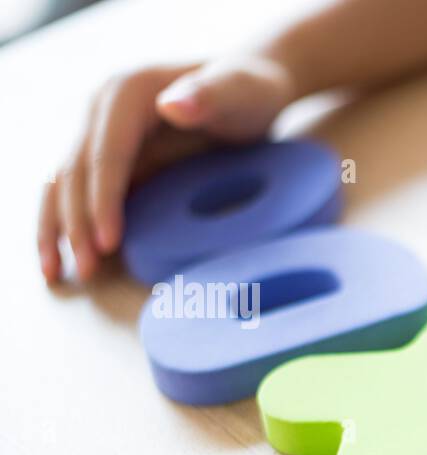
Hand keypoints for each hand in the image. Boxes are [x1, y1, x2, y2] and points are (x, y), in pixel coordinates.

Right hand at [38, 55, 295, 282]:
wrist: (247, 87)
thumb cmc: (249, 91)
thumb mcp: (239, 92)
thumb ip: (210, 96)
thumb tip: (171, 105)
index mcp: (126, 92)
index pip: (105, 154)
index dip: (103, 200)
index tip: (108, 242)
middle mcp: (101, 108)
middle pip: (76, 171)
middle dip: (76, 223)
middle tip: (85, 271)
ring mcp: (99, 130)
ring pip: (62, 182)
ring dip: (57, 227)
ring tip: (55, 272)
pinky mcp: (106, 153)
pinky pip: (75, 189)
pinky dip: (64, 221)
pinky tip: (61, 255)